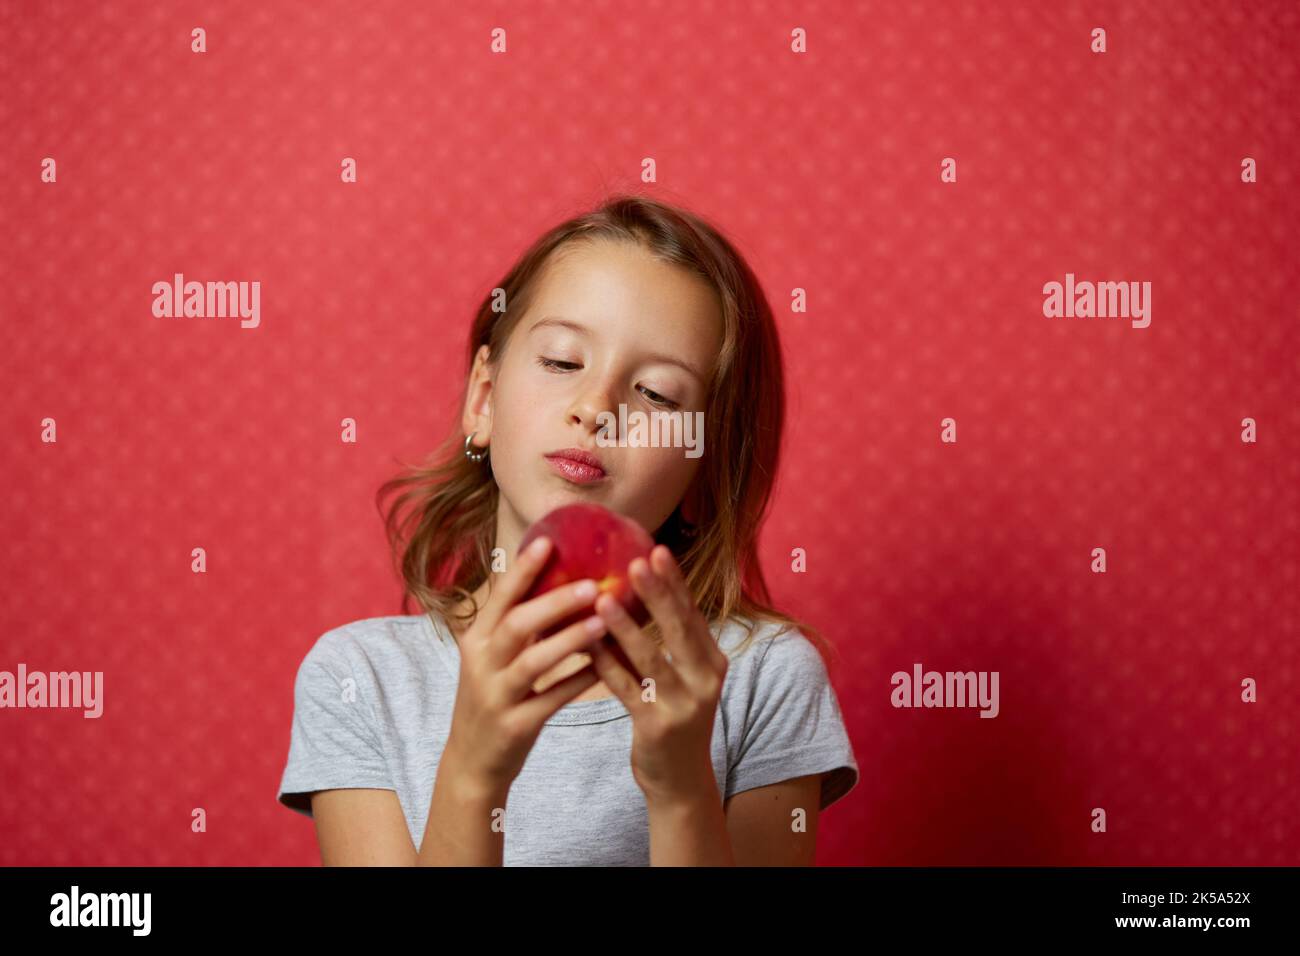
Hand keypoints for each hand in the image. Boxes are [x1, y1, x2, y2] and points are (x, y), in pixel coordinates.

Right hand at [443, 536, 608, 792]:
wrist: (472, 763)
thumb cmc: (493, 698)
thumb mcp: (492, 658)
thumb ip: (517, 624)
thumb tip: (559, 580)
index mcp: (477, 639)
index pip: (499, 597)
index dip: (523, 569)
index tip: (548, 541)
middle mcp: (481, 663)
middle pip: (516, 624)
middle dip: (554, 602)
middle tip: (592, 585)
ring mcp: (496, 696)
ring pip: (533, 662)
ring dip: (569, 640)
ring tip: (602, 623)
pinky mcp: (515, 725)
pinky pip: (552, 699)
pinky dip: (579, 680)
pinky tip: (605, 666)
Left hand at [589, 544, 728, 805]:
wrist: (680, 781)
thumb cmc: (673, 715)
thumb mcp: (681, 676)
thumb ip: (665, 640)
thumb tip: (635, 588)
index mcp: (713, 661)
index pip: (692, 614)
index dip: (675, 582)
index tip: (658, 550)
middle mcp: (705, 680)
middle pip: (679, 629)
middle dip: (657, 594)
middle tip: (636, 562)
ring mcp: (683, 705)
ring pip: (651, 659)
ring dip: (626, 627)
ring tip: (602, 599)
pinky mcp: (656, 727)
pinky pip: (627, 689)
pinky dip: (607, 664)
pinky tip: (587, 644)